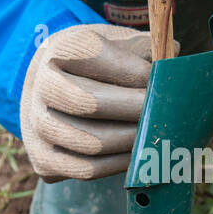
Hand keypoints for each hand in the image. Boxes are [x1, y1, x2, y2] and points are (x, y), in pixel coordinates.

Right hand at [20, 23, 163, 180]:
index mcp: (60, 48)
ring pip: (91, 143)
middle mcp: (41, 85)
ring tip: (154, 134)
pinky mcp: (41, 159)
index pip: (96, 56)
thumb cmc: (97, 65)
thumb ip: (144, 48)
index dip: (134, 71)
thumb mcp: (116, 43)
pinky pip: (87, 170)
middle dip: (135, 110)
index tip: (160, 79)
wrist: (52, 88)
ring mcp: (37, 125)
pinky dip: (119, 164)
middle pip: (90, 103)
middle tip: (163, 112)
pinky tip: (137, 154)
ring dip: (131, 141)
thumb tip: (175, 60)